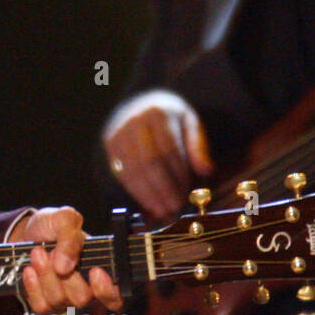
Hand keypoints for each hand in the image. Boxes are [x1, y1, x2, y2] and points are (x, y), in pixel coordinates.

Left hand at [12, 207, 122, 313]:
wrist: (25, 232)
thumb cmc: (51, 226)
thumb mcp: (64, 219)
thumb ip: (71, 237)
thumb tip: (66, 266)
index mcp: (100, 270)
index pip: (115, 296)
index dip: (108, 290)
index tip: (95, 272)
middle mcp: (86, 289)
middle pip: (82, 297)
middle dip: (64, 275)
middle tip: (51, 251)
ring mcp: (65, 299)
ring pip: (59, 300)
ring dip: (45, 274)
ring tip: (37, 253)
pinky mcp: (45, 304)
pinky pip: (40, 305)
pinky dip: (32, 285)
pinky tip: (29, 269)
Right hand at [101, 88, 211, 220]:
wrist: (141, 102)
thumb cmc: (170, 117)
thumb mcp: (190, 123)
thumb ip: (198, 146)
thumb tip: (206, 171)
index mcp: (158, 113)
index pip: (168, 151)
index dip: (177, 176)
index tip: (185, 196)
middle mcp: (134, 121)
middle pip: (148, 163)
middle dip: (162, 189)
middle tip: (173, 209)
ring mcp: (118, 133)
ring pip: (132, 171)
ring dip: (147, 195)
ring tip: (161, 211)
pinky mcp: (109, 144)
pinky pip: (121, 172)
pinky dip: (134, 191)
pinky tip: (147, 203)